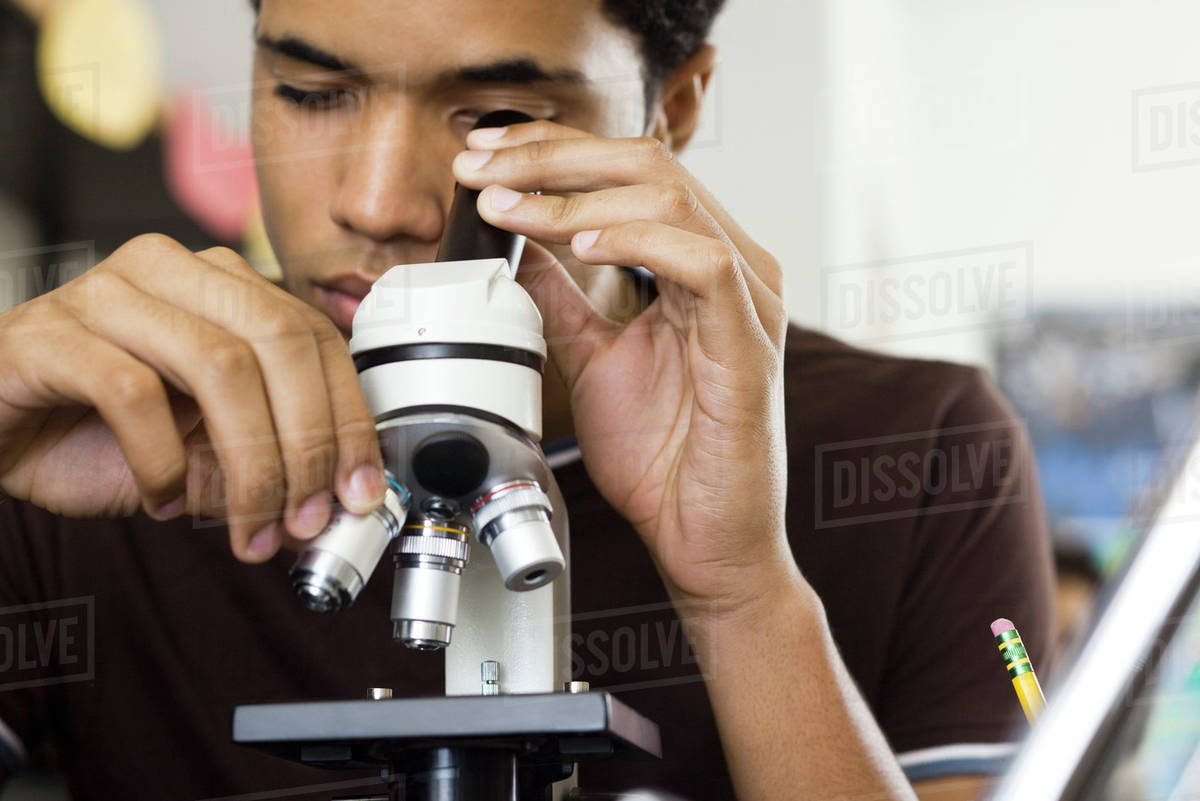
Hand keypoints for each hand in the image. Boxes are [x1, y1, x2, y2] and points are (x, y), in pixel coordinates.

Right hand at [0, 235, 385, 561]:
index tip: (361, 489)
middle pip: (280, 341)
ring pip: (220, 364)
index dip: (349, 418)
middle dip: (308, 442)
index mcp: (222, 284)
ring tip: (249, 524)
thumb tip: (338, 501)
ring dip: (249, 462)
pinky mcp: (50, 333)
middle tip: (309, 515)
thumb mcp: (204, 452)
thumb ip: (267, 464)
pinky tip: (162, 498)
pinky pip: (132, 392)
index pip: (316, 338)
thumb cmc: (94, 429)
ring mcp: (108, 293)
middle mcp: (173, 272)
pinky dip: (161, 460)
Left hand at [452, 121, 794, 614]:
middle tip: (481, 163)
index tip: (481, 158)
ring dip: (578, 193)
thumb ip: (561, 297)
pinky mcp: (751, 341)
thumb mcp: (591, 357)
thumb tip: (514, 244)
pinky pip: (704, 264)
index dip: (552, 154)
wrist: (701, 540)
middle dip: (553, 157)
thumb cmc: (664, 458)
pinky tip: (583, 243)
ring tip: (512, 204)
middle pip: (648, 165)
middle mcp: (730, 268)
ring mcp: (747, 301)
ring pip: (672, 199)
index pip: (629, 173)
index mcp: (697, 264)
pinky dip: (639, 242)